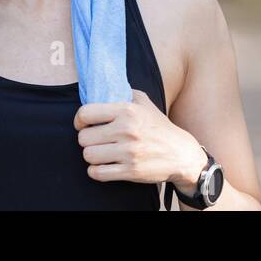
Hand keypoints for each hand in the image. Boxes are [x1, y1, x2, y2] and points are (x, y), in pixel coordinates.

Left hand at [74, 90, 207, 193]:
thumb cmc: (159, 127)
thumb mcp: (145, 103)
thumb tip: (102, 87)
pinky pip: (97, 173)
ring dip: (92, 156)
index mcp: (127, 110)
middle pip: (84, 137)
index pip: (86, 112)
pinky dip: (96, 171)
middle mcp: (127, 130)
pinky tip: (104, 166)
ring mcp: (128, 152)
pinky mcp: (130, 171)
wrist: (181, 153)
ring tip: (101, 153)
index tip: (83, 125)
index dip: (79, 120)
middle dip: (87, 140)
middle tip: (96, 141)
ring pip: (88, 155)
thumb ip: (124, 93)